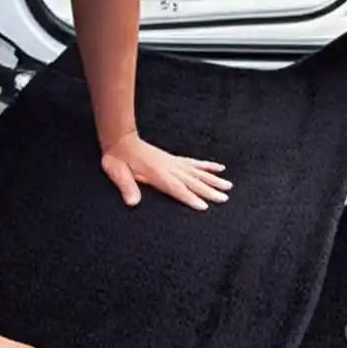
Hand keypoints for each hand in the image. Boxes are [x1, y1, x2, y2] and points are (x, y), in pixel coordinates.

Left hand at [101, 132, 232, 210]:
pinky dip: (207, 166)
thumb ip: (126, 188)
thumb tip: (132, 203)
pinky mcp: (174, 160)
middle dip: (209, 191)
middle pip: (193, 182)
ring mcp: (174, 163)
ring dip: (213, 180)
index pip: (177, 188)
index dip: (190, 198)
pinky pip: (194, 163)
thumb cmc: (117, 160)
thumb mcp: (117, 173)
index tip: (204, 207)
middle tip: (225, 199)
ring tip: (229, 186)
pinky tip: (219, 167)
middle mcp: (170, 168)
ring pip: (197, 173)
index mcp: (157, 174)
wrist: (119, 141)